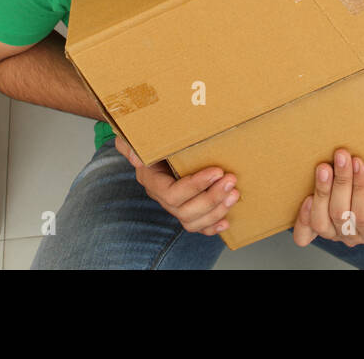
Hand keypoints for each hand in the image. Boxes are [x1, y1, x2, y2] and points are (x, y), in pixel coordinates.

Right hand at [114, 136, 238, 235]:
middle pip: (184, 210)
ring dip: (216, 211)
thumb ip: (129, 144)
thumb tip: (136, 157)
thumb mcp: (134, 136)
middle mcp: (161, 197)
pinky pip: (197, 226)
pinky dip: (212, 227)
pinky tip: (227, 222)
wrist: (156, 144)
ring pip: (192, 221)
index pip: (171, 193)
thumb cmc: (150, 139)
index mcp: (151, 180)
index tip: (217, 171)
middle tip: (231, 181)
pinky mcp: (186, 209)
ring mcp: (174, 206)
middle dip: (211, 198)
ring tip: (235, 194)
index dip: (195, 186)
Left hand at [292, 148, 363, 247]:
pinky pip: (304, 233)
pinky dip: (303, 217)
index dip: (360, 188)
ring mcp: (333, 232)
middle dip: (341, 181)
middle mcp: (353, 235)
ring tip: (324, 167)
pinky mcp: (317, 226)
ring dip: (322, 191)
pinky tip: (307, 196)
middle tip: (341, 154)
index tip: (358, 161)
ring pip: (322, 221)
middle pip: (342, 214)